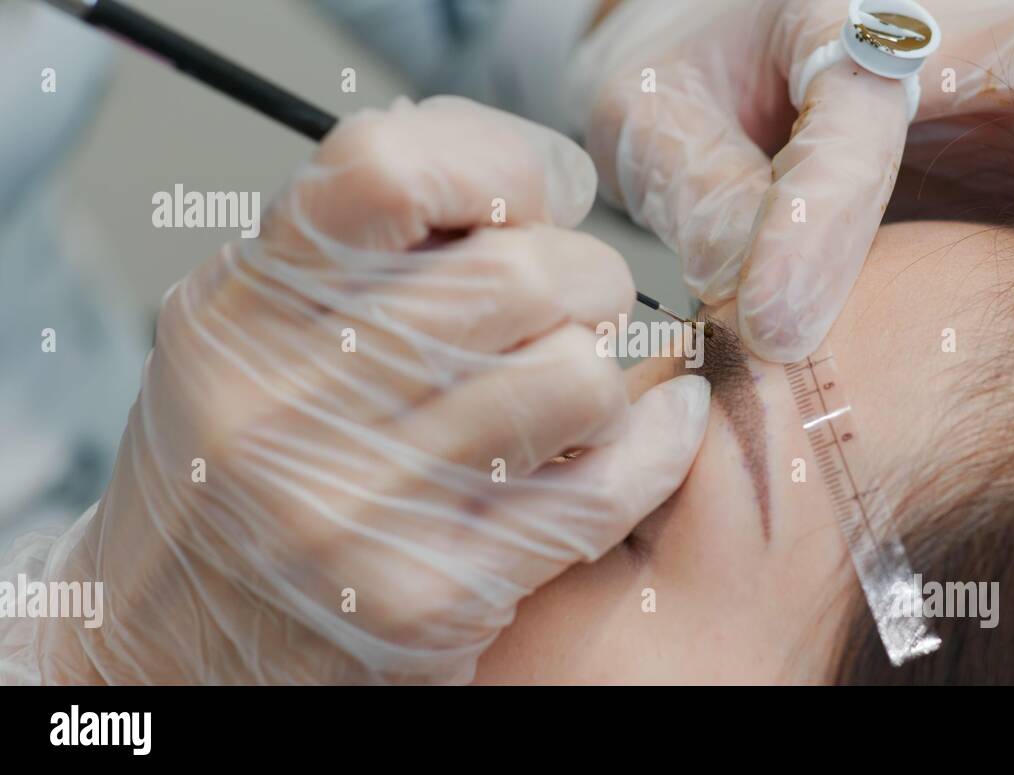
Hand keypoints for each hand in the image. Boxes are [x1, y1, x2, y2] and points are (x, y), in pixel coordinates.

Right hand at [1, 96, 709, 684]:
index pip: (393, 170)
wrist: (177, 637)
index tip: (539, 194)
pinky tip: (657, 422)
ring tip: (577, 375)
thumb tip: (535, 175)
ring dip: (607, 365)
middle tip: (576, 299)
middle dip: (585, 274)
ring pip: (578, 377)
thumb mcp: (258, 321)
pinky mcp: (433, 597)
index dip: (504, 163)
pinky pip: (607, 485)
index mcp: (243, 307)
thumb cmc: (248, 455)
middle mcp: (287, 404)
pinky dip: (658, 440)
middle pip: (522, 274)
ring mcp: (360, 509)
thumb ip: (368, 243)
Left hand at [571, 0, 1013, 361]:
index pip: (842, 117)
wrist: (717, 44)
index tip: (781, 323)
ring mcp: (1010, 56)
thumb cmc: (690, 88)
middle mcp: (942, 17)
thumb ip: (707, 202)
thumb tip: (759, 310)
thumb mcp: (659, 130)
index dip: (815, 222)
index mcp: (829, 16)